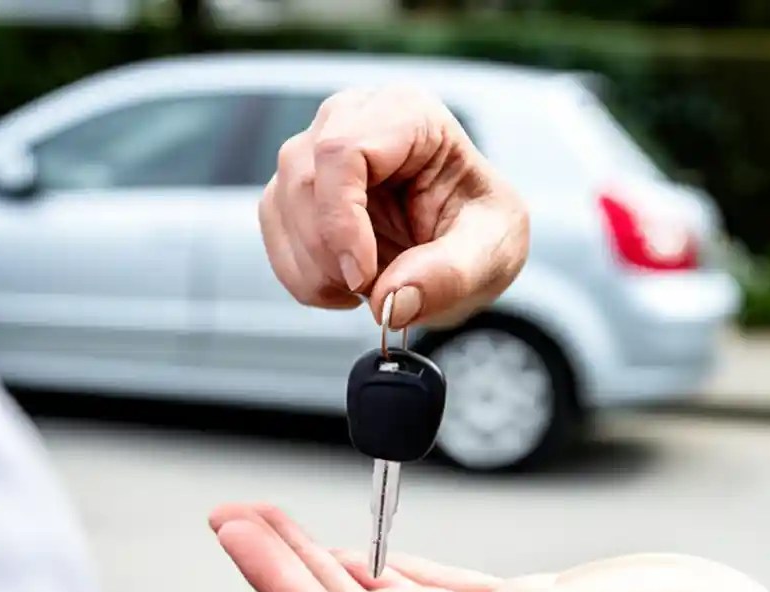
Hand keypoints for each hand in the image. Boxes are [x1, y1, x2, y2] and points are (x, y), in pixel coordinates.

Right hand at [260, 86, 528, 329]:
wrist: (465, 241)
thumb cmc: (481, 228)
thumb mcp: (494, 251)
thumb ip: (449, 274)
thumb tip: (391, 301)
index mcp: (406, 112)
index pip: (342, 151)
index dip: (341, 220)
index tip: (362, 277)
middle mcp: (351, 119)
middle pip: (303, 180)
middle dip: (329, 254)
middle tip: (372, 290)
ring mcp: (315, 152)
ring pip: (280, 208)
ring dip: (315, 270)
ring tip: (368, 288)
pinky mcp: (294, 190)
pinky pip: (276, 235)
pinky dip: (304, 276)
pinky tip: (345, 285)